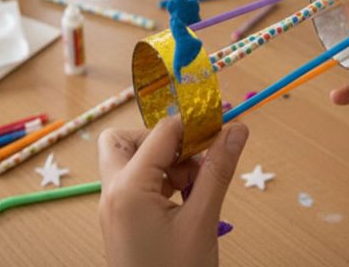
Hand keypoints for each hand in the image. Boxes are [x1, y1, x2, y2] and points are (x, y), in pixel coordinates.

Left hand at [99, 117, 247, 266]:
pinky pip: (134, 185)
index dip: (193, 124)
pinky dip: (159, 182)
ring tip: (195, 185)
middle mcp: (112, 194)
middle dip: (161, 140)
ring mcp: (113, 210)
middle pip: (124, 140)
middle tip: (193, 156)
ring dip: (163, 162)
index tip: (222, 125)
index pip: (161, 132)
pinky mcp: (120, 223)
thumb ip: (217, 170)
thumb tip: (236, 129)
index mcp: (128, 189)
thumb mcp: (202, 222)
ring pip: (129, 161)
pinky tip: (186, 200)